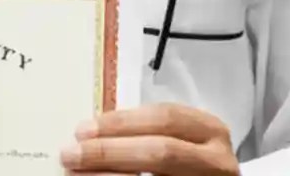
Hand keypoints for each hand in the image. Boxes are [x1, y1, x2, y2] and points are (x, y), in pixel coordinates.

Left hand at [60, 103, 239, 174]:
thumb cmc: (187, 158)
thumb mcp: (177, 137)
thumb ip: (142, 131)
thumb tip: (88, 134)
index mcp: (210, 130)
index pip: (164, 118)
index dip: (120, 123)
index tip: (83, 130)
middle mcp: (217, 160)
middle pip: (160, 152)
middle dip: (110, 151)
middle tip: (72, 153)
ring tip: (76, 172)